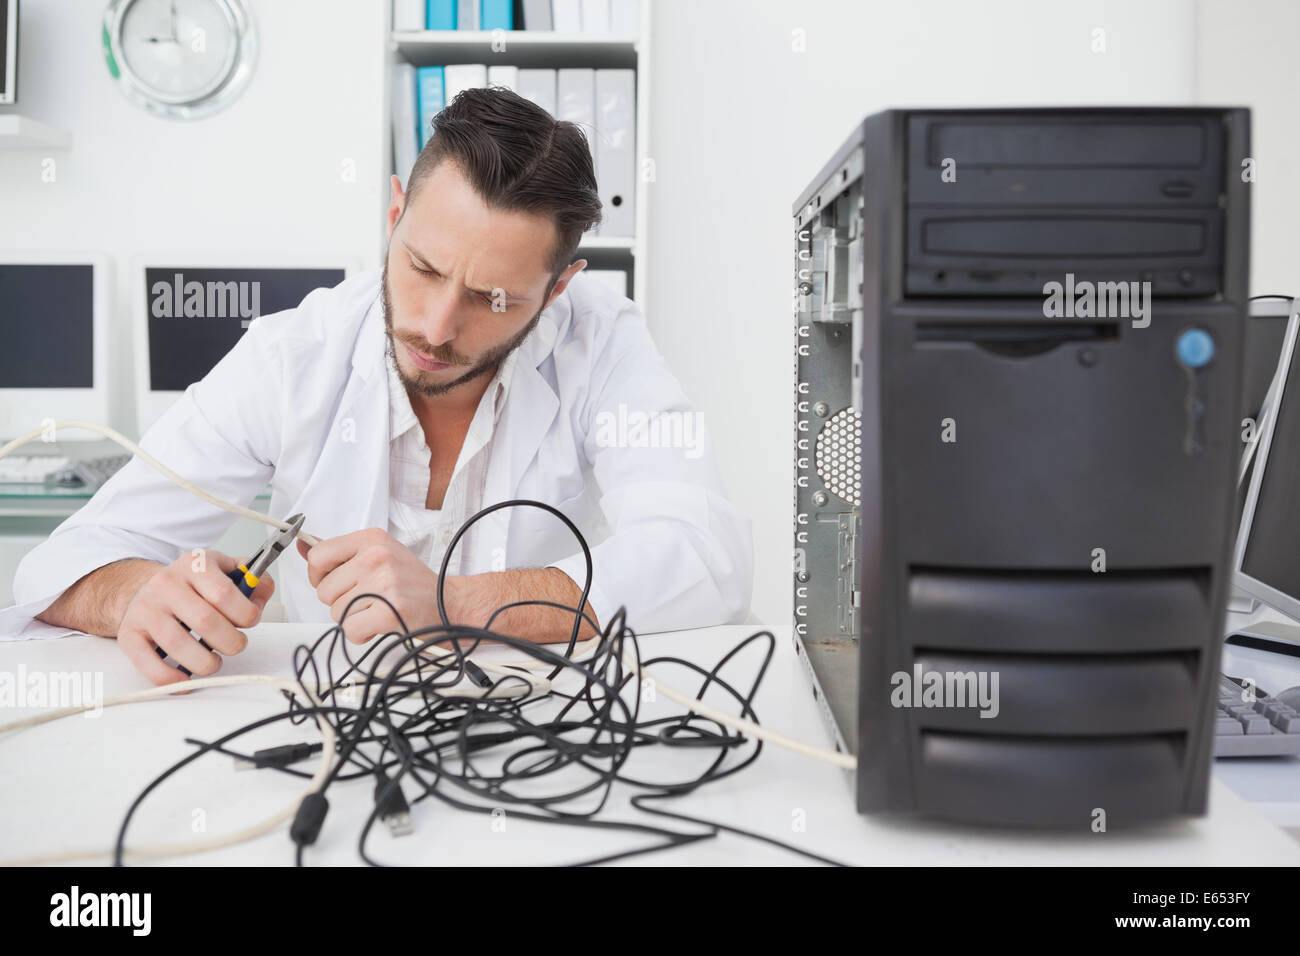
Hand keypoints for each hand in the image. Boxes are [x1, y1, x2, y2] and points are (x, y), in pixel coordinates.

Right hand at [117, 550, 274, 685]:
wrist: (146, 588)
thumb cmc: (191, 584)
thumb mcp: (224, 569)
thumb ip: (253, 578)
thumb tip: (261, 592)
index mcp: (194, 565)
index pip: (225, 593)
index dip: (246, 614)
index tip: (250, 621)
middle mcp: (166, 584)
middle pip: (205, 621)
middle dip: (231, 642)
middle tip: (235, 644)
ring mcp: (145, 610)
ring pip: (179, 645)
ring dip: (206, 662)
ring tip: (214, 661)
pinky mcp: (129, 634)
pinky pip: (149, 663)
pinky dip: (171, 678)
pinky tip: (187, 678)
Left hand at [297, 528, 440, 642]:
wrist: (449, 603)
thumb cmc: (412, 582)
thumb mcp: (379, 554)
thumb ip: (341, 553)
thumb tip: (303, 548)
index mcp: (372, 539)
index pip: (318, 555)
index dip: (319, 575)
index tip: (335, 581)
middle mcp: (376, 558)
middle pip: (324, 589)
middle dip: (340, 600)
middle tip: (368, 597)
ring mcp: (383, 584)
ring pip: (336, 612)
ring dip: (353, 617)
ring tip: (377, 609)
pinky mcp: (388, 612)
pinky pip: (350, 630)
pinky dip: (361, 633)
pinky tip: (378, 623)